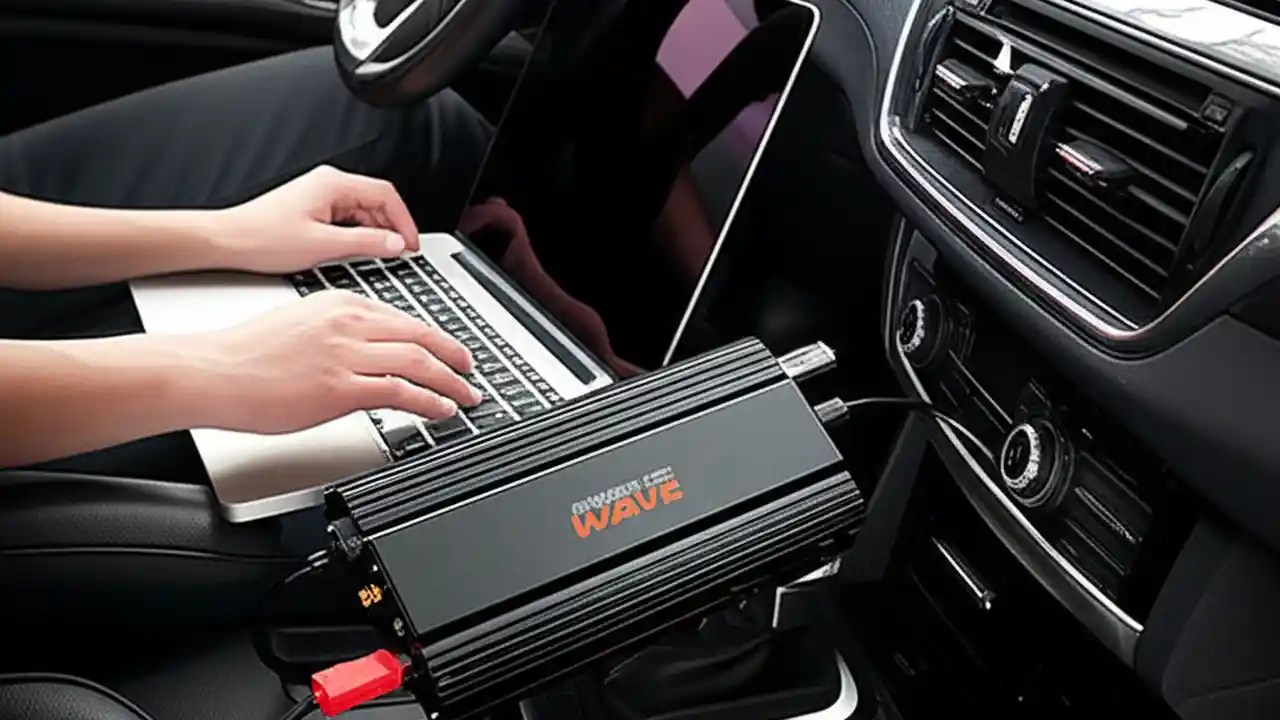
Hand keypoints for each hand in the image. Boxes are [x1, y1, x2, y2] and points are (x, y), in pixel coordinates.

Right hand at [177, 290, 483, 433]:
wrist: (213, 371)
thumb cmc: (244, 354)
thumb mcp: (299, 324)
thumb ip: (336, 333)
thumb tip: (362, 354)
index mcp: (339, 302)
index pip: (402, 317)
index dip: (433, 336)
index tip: (446, 349)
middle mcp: (348, 323)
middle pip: (420, 335)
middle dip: (453, 355)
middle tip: (469, 369)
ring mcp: (346, 354)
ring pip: (418, 362)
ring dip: (450, 381)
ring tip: (465, 395)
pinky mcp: (341, 387)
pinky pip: (400, 392)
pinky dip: (429, 401)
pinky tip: (441, 410)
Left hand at [214, 165, 420, 273]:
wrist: (227, 241)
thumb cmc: (263, 238)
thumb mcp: (323, 245)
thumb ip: (366, 243)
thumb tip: (395, 244)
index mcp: (333, 184)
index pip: (386, 195)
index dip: (405, 221)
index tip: (411, 244)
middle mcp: (327, 184)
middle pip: (376, 201)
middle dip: (392, 227)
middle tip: (400, 253)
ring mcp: (320, 195)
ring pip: (362, 211)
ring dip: (375, 232)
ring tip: (379, 256)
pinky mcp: (313, 208)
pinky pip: (347, 218)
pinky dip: (358, 234)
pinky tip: (357, 252)